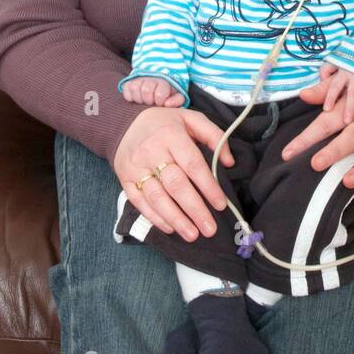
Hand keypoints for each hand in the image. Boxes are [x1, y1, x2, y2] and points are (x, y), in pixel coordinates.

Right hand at [112, 106, 236, 240]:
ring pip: (157, 197)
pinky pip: (139, 202)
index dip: (208, 187)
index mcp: (171, 135)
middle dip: (195, 210)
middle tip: (210, 229)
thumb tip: (229, 162)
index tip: (221, 205)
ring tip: (192, 234)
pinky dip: (155, 217)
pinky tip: (170, 227)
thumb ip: (213, 135)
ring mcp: (136, 167)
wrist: (124, 123)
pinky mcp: (125, 180)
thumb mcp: (191, 118)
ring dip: (176, 219)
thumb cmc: (165, 123)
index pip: (193, 165)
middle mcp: (152, 152)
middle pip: (176, 185)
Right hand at [120, 75, 184, 106]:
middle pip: (146, 90)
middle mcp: (150, 78)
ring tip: (143, 101)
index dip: (159, 101)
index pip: (159, 94)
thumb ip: (177, 100)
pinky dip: (129, 96)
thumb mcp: (176, 95)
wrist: (158, 79)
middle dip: (148, 100)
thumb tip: (167, 104)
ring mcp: (139, 78)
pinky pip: (126, 88)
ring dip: (138, 98)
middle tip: (151, 102)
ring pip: (134, 88)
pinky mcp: (129, 81)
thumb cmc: (167, 92)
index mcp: (163, 81)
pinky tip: (135, 99)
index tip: (160, 103)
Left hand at [290, 71, 353, 206]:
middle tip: (316, 163)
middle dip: (335, 151)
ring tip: (347, 183)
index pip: (326, 123)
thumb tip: (303, 94)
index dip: (307, 137)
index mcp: (353, 108)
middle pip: (353, 136)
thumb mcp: (346, 90)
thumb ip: (324, 92)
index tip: (288, 153)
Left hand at [316, 62, 353, 124]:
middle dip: (349, 106)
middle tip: (346, 121)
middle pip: (352, 92)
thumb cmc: (349, 62)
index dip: (331, 96)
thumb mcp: (335, 66)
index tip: (327, 109)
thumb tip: (306, 92)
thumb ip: (323, 79)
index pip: (335, 85)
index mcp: (343, 71)